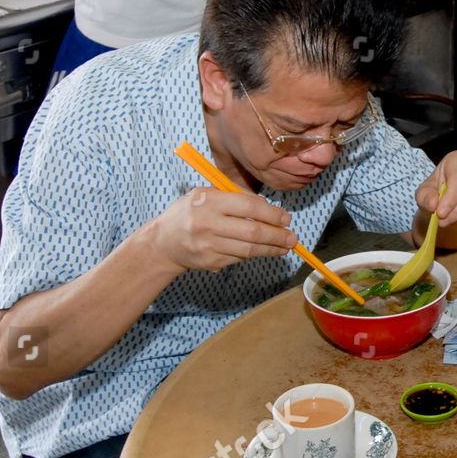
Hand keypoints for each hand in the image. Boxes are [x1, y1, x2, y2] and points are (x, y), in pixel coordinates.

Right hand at [148, 188, 296, 272]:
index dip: (272, 214)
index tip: (286, 218)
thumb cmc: (191, 212)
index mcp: (209, 202)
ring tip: (285, 246)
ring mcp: (209, 246)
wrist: (164, 241)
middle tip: (292, 237)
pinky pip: (239, 258)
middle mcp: (208, 224)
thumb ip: (235, 197)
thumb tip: (270, 209)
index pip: (249, 207)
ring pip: (249, 250)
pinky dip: (253, 254)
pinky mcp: (210, 262)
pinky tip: (264, 250)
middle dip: (277, 236)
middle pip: (253, 232)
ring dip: (271, 249)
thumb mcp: (206, 194)